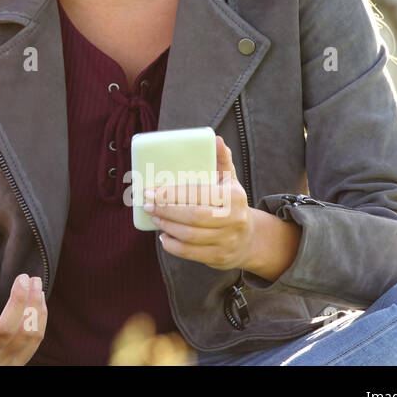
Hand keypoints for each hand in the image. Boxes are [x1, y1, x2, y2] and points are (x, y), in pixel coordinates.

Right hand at [0, 274, 46, 365]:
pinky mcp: (22, 357)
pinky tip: (39, 296)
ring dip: (34, 307)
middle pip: (7, 333)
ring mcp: (6, 361)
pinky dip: (40, 315)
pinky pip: (36, 338)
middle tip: (23, 277)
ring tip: (35, 281)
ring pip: (27, 335)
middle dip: (18, 303)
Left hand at [145, 134, 254, 270]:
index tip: (150, 190)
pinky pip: (191, 253)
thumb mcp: (229, 180)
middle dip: (165, 209)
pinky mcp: (219, 257)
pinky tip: (164, 236)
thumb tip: (216, 139)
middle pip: (192, 215)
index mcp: (233, 196)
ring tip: (154, 217)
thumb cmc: (231, 203)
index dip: (171, 193)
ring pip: (190, 235)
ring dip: (166, 225)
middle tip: (147, 203)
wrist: (249, 238)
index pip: (198, 193)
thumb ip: (221, 159)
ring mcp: (228, 240)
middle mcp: (234, 219)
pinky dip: (173, 245)